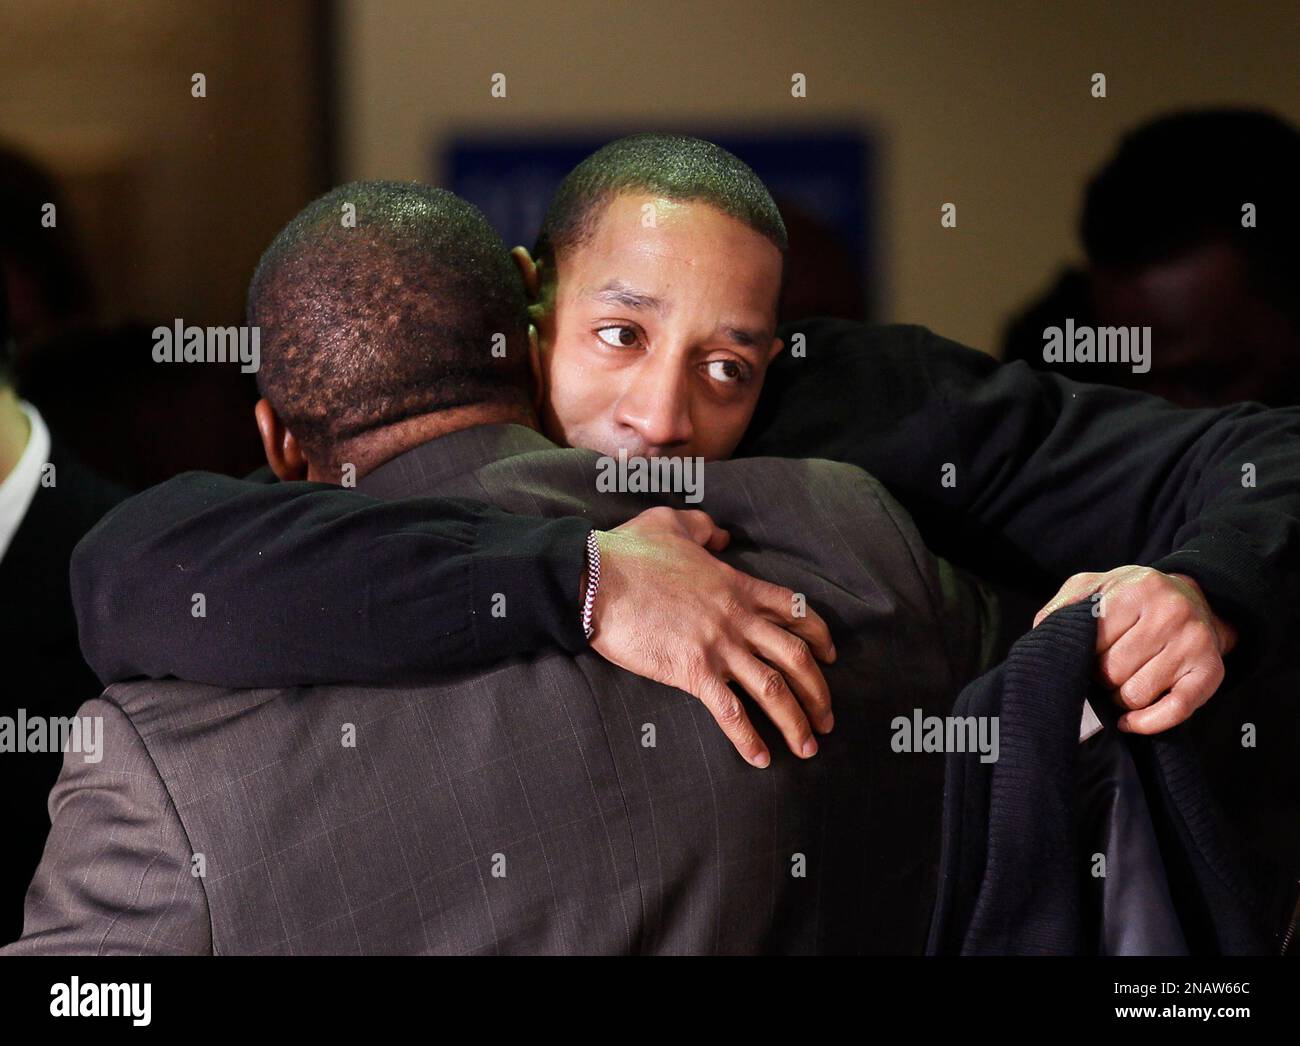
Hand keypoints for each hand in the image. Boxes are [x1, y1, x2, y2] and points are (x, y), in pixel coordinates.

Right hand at [588, 506, 836, 767]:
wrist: (593, 579)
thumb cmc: (626, 551)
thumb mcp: (671, 522)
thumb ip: (703, 528)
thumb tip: (721, 536)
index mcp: (737, 585)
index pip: (796, 611)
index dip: (820, 637)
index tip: (830, 657)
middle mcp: (737, 617)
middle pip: (796, 657)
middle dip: (819, 692)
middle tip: (827, 717)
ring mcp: (717, 645)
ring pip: (774, 689)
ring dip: (797, 722)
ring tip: (808, 748)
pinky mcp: (692, 670)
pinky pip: (731, 711)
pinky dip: (749, 739)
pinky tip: (761, 759)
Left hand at [1034, 566, 1236, 733]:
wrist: (1196, 599)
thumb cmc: (1135, 599)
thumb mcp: (1095, 586)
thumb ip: (1064, 606)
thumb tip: (1040, 633)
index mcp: (1138, 589)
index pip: (1093, 640)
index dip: (1083, 655)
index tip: (1088, 654)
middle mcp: (1171, 613)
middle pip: (1112, 671)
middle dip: (1101, 677)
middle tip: (1106, 670)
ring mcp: (1193, 644)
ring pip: (1135, 695)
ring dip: (1120, 699)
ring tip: (1123, 682)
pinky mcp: (1210, 672)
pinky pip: (1172, 711)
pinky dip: (1145, 723)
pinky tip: (1129, 721)